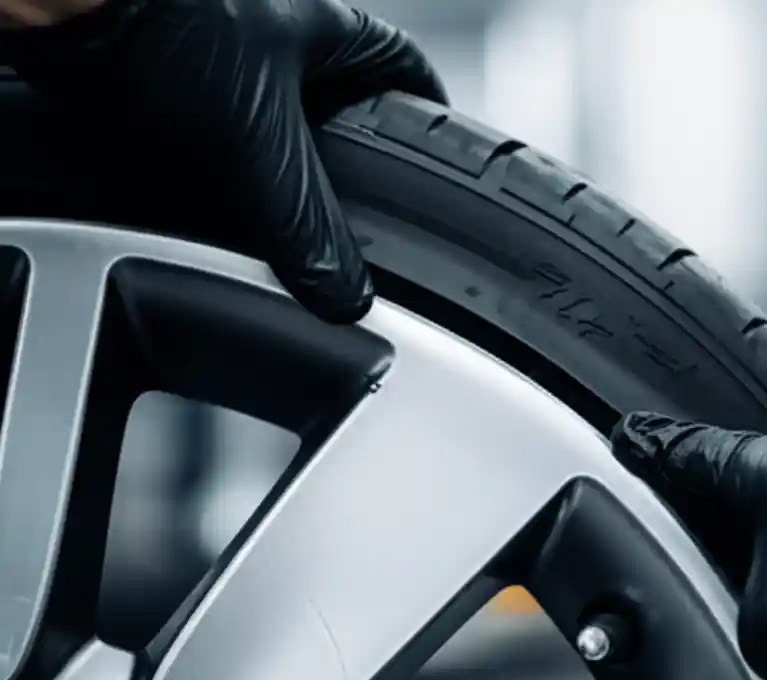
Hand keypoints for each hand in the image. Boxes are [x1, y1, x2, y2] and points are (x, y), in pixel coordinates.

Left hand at [4, 0, 446, 322]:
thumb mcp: (255, 147)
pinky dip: (217, 150)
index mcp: (325, 27)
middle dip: (346, 148)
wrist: (55, 3)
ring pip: (272, 106)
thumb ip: (305, 224)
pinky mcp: (166, 58)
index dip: (426, 110)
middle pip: (338, 94)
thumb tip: (346, 290)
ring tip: (274, 204)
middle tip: (355, 202)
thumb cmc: (156, 28)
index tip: (437, 150)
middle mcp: (276, 25)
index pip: (404, 66)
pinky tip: (202, 183)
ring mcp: (220, 40)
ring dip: (274, 152)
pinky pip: (213, 114)